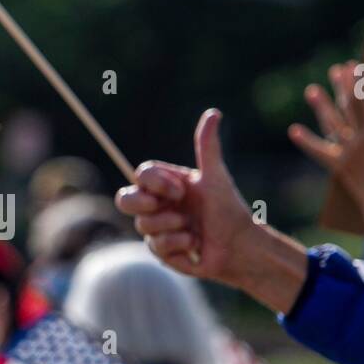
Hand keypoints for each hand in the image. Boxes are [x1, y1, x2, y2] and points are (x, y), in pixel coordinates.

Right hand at [116, 109, 308, 312]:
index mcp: (166, 185)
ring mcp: (157, 228)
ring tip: (193, 228)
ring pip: (143, 225)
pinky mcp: (161, 251)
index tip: (180, 191)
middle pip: (124, 199)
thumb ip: (207, 146)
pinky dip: (179, 243)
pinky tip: (195, 244)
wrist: (239, 246)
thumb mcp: (215, 176)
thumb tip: (213, 113)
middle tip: (163, 206)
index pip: (141, 176)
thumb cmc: (228, 209)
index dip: (155, 183)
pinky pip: (156, 246)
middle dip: (141, 203)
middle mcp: (157, 205)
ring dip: (172, 225)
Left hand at [288, 61, 363, 230]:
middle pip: (347, 107)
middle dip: (342, 87)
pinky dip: (305, 141)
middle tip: (336, 69)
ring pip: (331, 124)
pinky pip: (318, 151)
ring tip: (312, 90)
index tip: (356, 67)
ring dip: (321, 106)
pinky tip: (293, 131)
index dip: (360, 83)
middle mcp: (359, 140)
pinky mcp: (337, 165)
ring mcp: (346, 152)